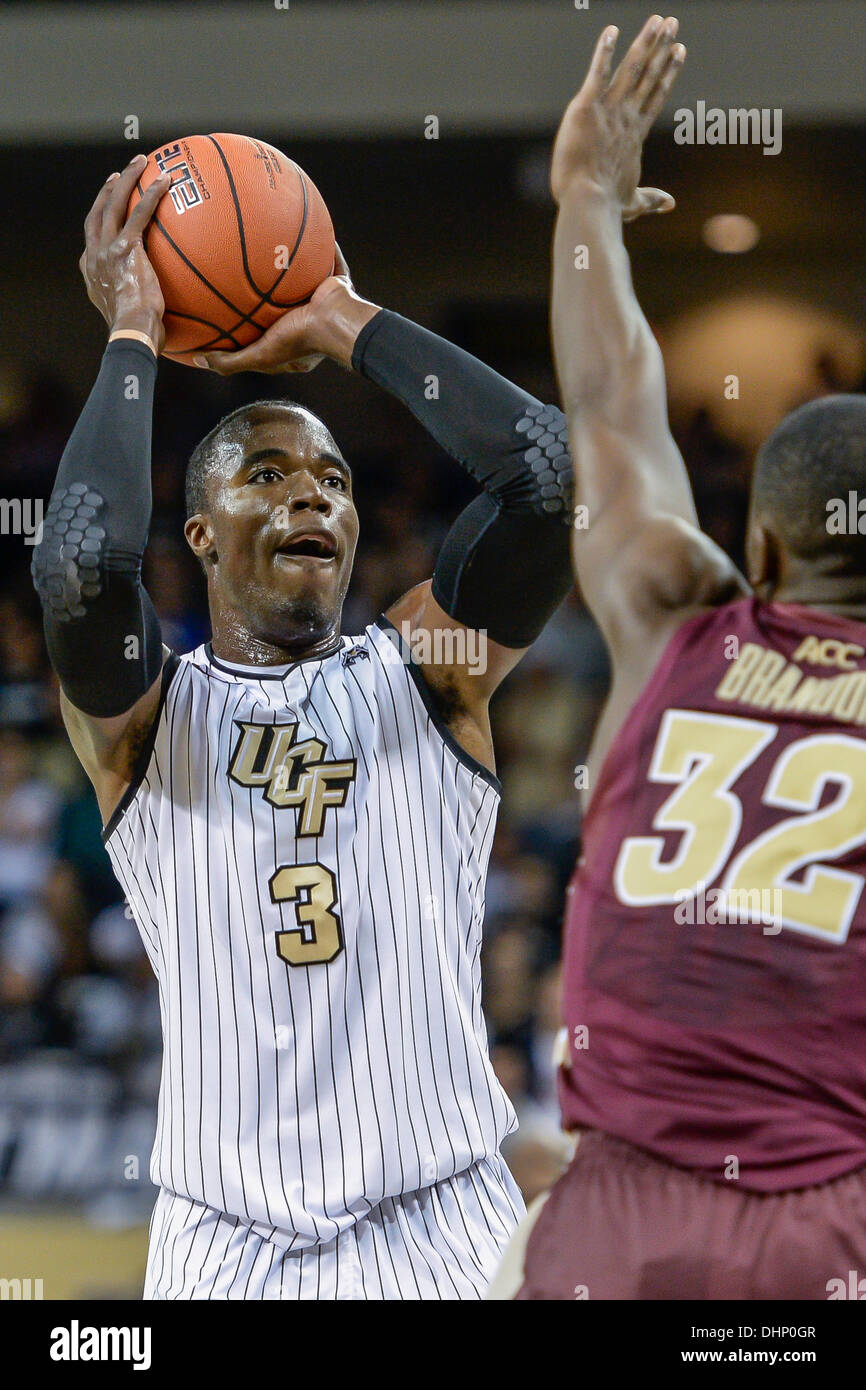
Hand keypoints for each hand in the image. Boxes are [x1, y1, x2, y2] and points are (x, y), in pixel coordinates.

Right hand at [80, 153, 170, 350]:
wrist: (132, 333)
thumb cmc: (136, 333)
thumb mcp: (127, 315)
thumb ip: (133, 301)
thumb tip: (154, 308)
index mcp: (91, 272)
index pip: (92, 240)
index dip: (98, 221)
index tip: (106, 208)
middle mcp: (94, 257)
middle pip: (98, 213)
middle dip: (107, 191)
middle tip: (117, 175)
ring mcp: (107, 250)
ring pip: (114, 204)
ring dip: (126, 179)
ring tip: (140, 163)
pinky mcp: (126, 248)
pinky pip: (139, 213)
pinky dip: (150, 194)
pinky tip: (164, 180)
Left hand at [197, 244, 380, 375]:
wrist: (338, 321)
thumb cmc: (300, 339)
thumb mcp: (259, 355)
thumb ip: (230, 361)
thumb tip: (197, 360)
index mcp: (293, 340)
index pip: (266, 330)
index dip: (249, 322)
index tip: (226, 309)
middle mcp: (308, 320)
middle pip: (283, 300)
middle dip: (266, 287)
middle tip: (243, 271)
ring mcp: (323, 300)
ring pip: (304, 277)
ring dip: (291, 263)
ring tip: (272, 243)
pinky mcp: (336, 282)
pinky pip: (328, 258)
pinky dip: (321, 246)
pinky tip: (305, 227)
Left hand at [550, 15, 684, 215]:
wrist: (587, 203)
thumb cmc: (606, 206)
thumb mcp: (632, 201)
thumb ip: (651, 199)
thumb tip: (671, 204)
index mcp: (635, 134)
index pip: (655, 95)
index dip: (668, 72)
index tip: (679, 51)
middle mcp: (626, 117)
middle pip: (648, 75)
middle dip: (661, 48)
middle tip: (672, 23)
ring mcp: (608, 110)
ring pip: (631, 68)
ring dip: (644, 42)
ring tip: (657, 20)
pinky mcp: (586, 107)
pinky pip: (597, 74)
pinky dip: (603, 52)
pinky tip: (610, 31)